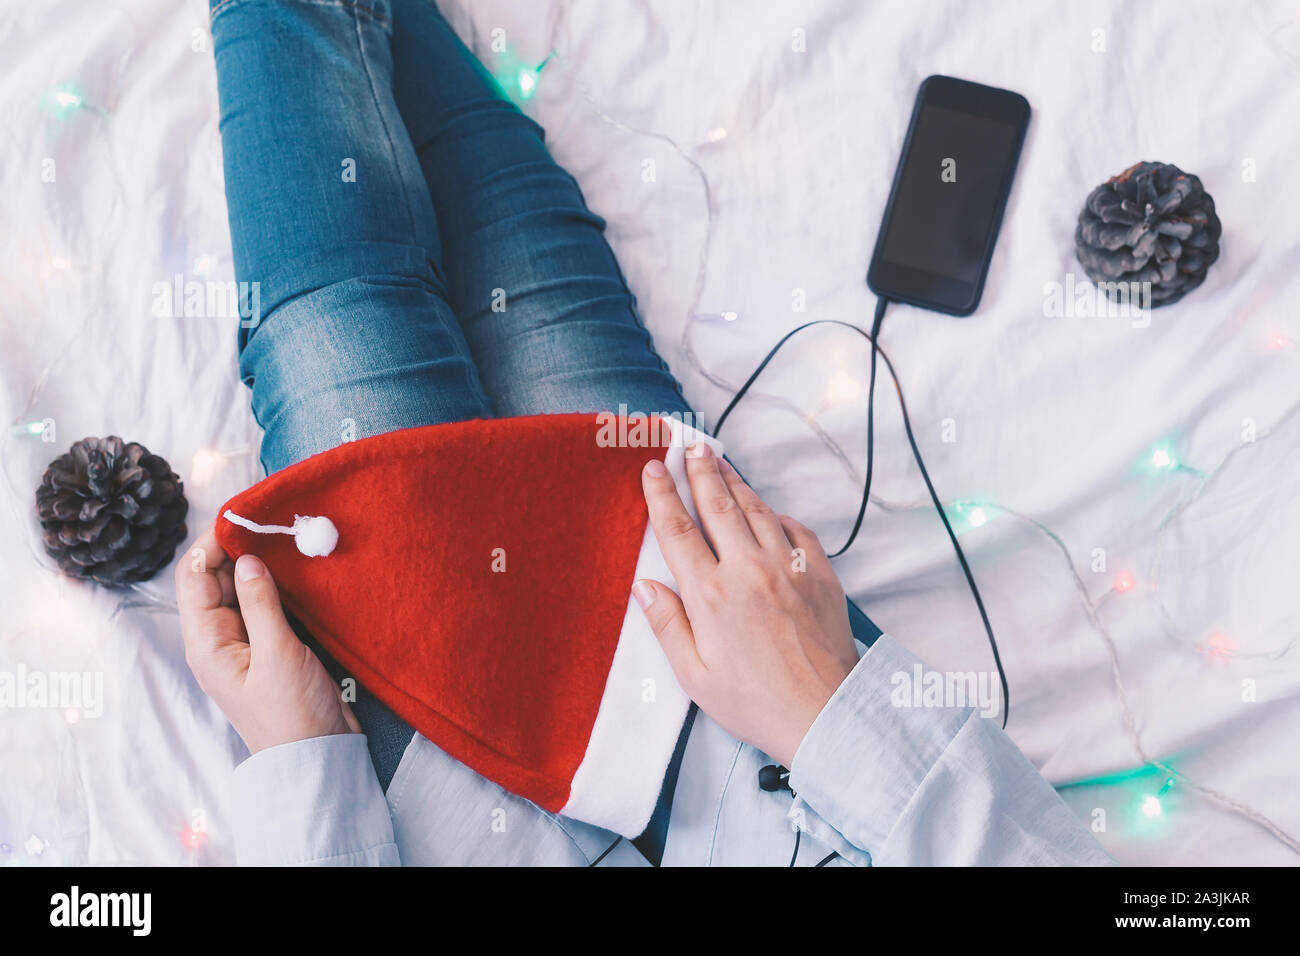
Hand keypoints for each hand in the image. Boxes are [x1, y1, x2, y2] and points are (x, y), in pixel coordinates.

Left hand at [175, 524, 359, 754]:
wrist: (319, 757)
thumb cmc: (293, 714)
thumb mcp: (278, 654)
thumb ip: (260, 603)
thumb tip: (246, 558)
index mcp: (207, 643)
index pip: (194, 578)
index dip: (211, 543)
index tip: (241, 516)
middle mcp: (219, 639)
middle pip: (214, 579)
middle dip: (235, 547)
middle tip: (267, 519)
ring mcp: (244, 643)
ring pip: (241, 590)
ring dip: (257, 563)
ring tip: (282, 535)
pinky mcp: (270, 647)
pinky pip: (264, 605)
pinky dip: (275, 584)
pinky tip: (296, 568)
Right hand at [634, 443, 859, 766]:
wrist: (826, 715)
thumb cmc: (757, 705)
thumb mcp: (696, 676)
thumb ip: (668, 626)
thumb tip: (645, 587)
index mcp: (710, 596)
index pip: (678, 530)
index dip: (661, 495)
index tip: (653, 468)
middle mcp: (748, 571)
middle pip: (717, 506)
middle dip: (700, 471)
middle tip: (690, 446)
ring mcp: (788, 568)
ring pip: (756, 510)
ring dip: (736, 483)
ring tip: (721, 463)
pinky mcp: (820, 575)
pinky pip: (796, 530)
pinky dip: (778, 514)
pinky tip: (769, 509)